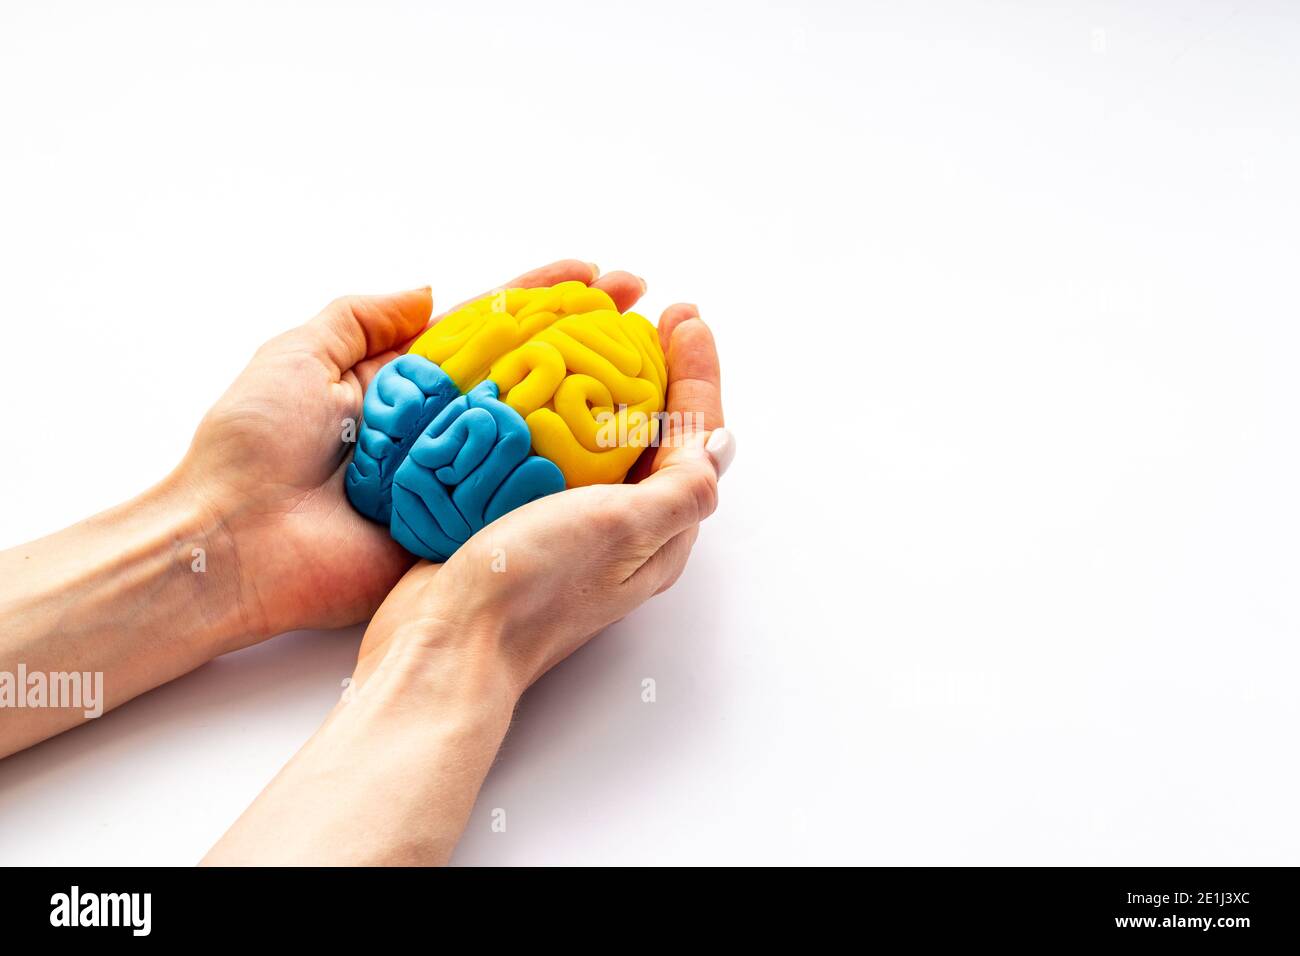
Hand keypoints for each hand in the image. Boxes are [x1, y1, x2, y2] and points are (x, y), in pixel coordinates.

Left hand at [177, 260, 648, 647]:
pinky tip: (622, 445)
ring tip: (649, 362)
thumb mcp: (297, 355)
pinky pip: (521, 493)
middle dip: (585, 336)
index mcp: (405, 381)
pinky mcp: (461, 525)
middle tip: (641, 307)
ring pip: (536, 430)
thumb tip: (429, 288)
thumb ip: (359, 317)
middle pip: (526, 371)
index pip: (487, 327)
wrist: (237, 543)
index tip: (594, 273)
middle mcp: (441, 424)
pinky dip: (571, 472)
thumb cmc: (253, 446)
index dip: (542, 297)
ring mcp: (457, 476)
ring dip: (593, 397)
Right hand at [204, 304, 730, 863]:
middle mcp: (621, 528)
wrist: (443, 645)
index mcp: (658, 534)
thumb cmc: (532, 588)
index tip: (684, 315)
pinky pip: (548, 451)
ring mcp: (568, 524)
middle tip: (650, 313)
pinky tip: (533, 379)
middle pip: (654, 434)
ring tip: (595, 331)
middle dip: (658, 370)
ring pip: (599, 439)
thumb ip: (679, 490)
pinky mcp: (518, 519)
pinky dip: (551, 409)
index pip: (696, 439)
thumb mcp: (624, 530)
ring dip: (604, 383)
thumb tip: (719, 450)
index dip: (698, 373)